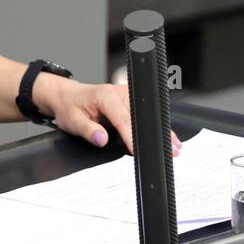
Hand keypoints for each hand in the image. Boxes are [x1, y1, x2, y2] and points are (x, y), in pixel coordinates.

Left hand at [35, 76, 181, 156]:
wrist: (69, 97)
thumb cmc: (71, 107)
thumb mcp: (72, 121)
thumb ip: (88, 131)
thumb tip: (102, 139)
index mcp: (106, 96)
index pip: (124, 120)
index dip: (132, 137)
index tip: (138, 151)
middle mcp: (120, 92)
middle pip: (142, 117)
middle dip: (156, 135)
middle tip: (171, 151)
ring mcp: (128, 95)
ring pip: (148, 116)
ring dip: (161, 131)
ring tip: (174, 147)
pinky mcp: (131, 100)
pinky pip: (145, 115)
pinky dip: (155, 127)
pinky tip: (167, 138)